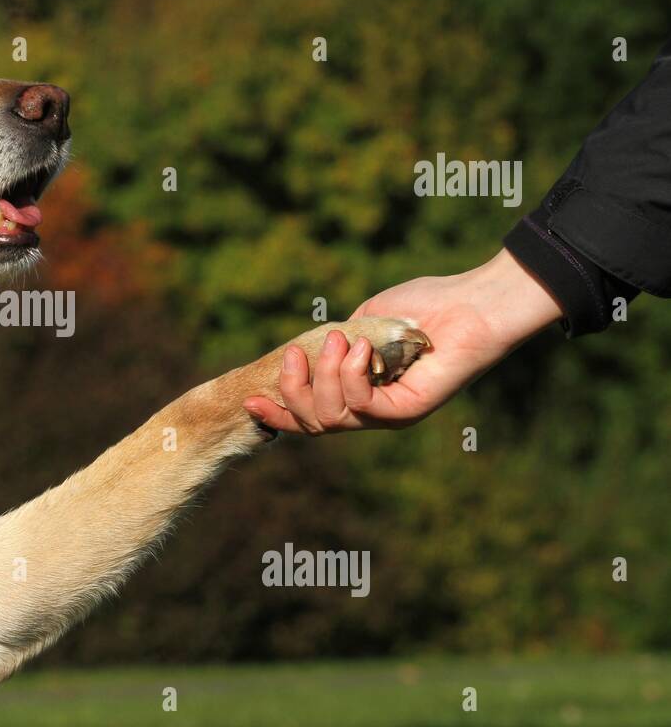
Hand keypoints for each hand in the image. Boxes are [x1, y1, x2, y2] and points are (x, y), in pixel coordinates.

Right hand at [242, 249, 564, 432]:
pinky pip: (361, 407)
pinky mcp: (408, 412)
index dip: (278, 414)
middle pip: (313, 423)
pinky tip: (361, 347)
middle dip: (293, 388)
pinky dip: (351, 375)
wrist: (473, 302)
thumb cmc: (426, 304)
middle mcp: (374, 412)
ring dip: (324, 377)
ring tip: (337, 340)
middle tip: (296, 352)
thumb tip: (307, 354)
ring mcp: (391, 415)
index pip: (311, 417)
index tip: (252, 398)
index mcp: (362, 394)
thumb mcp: (364, 322)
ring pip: (331, 418)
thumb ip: (334, 342)